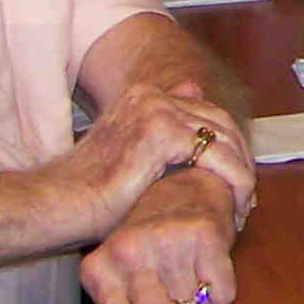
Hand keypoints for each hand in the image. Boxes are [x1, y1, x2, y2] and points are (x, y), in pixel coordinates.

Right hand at [55, 80, 254, 240]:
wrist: (57, 205)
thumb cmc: (87, 193)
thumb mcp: (130, 158)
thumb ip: (161, 137)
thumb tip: (193, 97)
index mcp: (144, 97)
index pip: (206, 114)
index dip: (228, 149)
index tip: (236, 182)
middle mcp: (151, 95)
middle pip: (221, 123)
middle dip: (240, 161)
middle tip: (247, 197)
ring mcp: (157, 110)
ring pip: (225, 139)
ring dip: (241, 175)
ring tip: (243, 207)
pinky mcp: (162, 132)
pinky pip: (218, 156)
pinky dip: (234, 182)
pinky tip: (234, 208)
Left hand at [80, 168, 240, 303]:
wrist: (183, 185)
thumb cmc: (152, 244)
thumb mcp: (129, 285)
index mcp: (99, 269)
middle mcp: (127, 252)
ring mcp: (164, 241)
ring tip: (198, 301)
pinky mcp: (203, 234)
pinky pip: (223, 293)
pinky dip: (224, 296)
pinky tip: (215, 278)